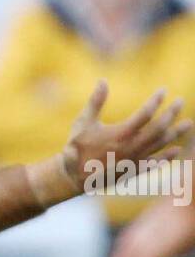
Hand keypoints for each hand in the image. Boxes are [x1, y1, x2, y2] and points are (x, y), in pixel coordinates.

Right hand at [63, 81, 190, 190]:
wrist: (73, 177)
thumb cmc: (76, 147)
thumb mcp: (83, 122)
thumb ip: (95, 101)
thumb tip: (103, 80)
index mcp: (120, 133)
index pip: (145, 114)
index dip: (156, 100)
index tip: (164, 90)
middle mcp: (131, 147)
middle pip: (158, 128)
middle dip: (171, 113)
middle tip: (181, 101)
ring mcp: (134, 160)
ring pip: (160, 145)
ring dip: (176, 134)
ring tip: (188, 124)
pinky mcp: (133, 171)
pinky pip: (155, 164)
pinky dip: (167, 157)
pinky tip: (177, 150)